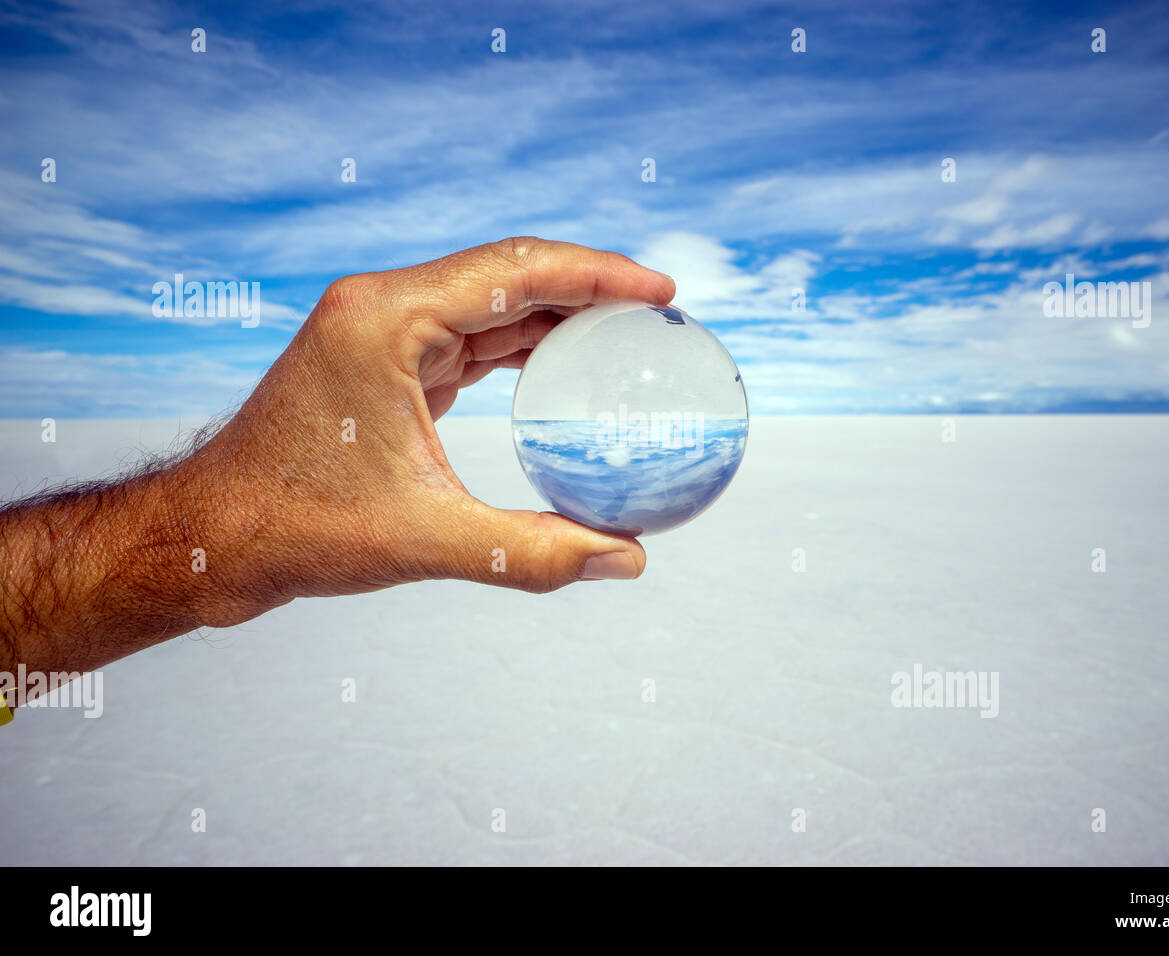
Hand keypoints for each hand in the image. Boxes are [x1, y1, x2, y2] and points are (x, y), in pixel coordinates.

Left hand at [185, 238, 676, 625]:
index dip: (599, 274)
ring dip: (557, 316)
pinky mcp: (380, 360)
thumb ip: (532, 552)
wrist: (210, 537)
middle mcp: (381, 307)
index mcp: (387, 320)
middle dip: (589, 288)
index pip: (516, 272)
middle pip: (509, 273)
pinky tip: (564, 369)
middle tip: (659, 314)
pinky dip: (521, 348)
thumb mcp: (425, 539)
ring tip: (627, 336)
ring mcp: (378, 330)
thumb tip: (625, 560)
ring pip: (489, 303)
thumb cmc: (295, 528)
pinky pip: (468, 337)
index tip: (661, 291)